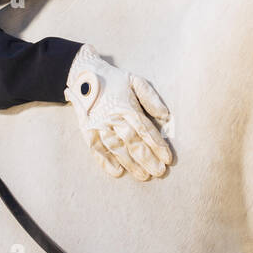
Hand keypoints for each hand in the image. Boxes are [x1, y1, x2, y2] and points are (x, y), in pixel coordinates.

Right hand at [64, 43, 173, 179]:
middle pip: (132, 142)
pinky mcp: (87, 131)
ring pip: (116, 148)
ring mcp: (98, 126)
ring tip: (143, 176)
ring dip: (130, 164)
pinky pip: (96, 150)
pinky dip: (105, 162)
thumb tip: (166, 116)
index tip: (168, 158)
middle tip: (159, 172)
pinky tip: (117, 172)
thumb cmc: (114, 80)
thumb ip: (150, 98)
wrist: (83, 75)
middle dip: (147, 158)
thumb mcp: (135, 81)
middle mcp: (113, 118)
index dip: (157, 145)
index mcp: (126, 106)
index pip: (145, 129)